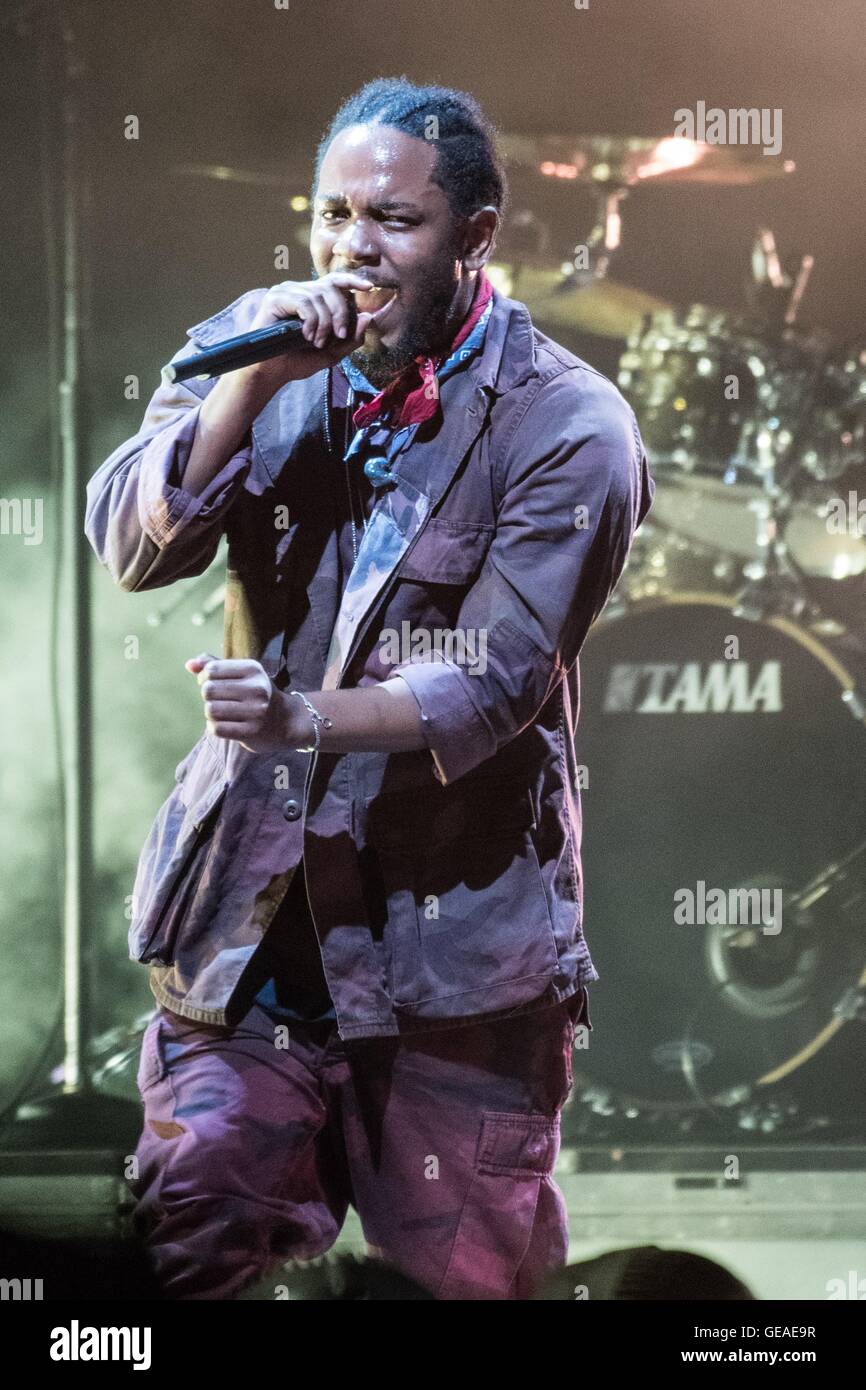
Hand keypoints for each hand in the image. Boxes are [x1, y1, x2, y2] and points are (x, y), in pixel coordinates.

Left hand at [185, 652, 306, 754]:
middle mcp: (257, 689)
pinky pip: (216, 729)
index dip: (204, 677)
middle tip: (220, 700)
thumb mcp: (242, 674)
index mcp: (253, 669)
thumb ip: (214, 665)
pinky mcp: (252, 732)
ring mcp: (256, 711)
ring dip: (211, 713)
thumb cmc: (257, 694)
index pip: (212, 669)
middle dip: (208, 696)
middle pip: (208, 690)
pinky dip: (215, 727)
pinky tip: (226, 725)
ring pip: (210, 710)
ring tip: (223, 713)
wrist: (287, 722)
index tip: (213, 683)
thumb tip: (189, 665)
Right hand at [240, 271, 385, 392]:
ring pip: (318, 296)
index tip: (369, 287)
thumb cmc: (298, 361)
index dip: (352, 281)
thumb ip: (351, 338)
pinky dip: (311, 321)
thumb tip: (368, 317)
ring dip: (324, 323)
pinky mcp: (275, 298)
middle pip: (330, 287)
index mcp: (312, 298)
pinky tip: (306, 336)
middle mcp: (298, 289)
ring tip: (316, 342)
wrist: (273, 372)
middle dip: (340, 313)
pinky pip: (304, 302)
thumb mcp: (332, 352)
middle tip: (339, 336)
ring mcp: (285, 291)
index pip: (335, 281)